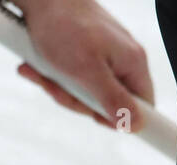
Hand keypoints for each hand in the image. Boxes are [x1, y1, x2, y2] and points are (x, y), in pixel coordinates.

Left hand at [14, 0, 153, 131]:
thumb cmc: (63, 28)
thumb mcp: (87, 72)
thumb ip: (112, 99)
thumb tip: (136, 125)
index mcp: (132, 63)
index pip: (142, 106)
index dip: (120, 119)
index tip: (96, 119)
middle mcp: (121, 60)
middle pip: (106, 104)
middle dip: (75, 101)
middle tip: (59, 86)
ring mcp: (102, 56)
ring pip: (83, 93)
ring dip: (57, 87)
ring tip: (43, 72)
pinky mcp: (83, 53)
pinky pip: (70, 78)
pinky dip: (51, 76)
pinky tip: (34, 67)